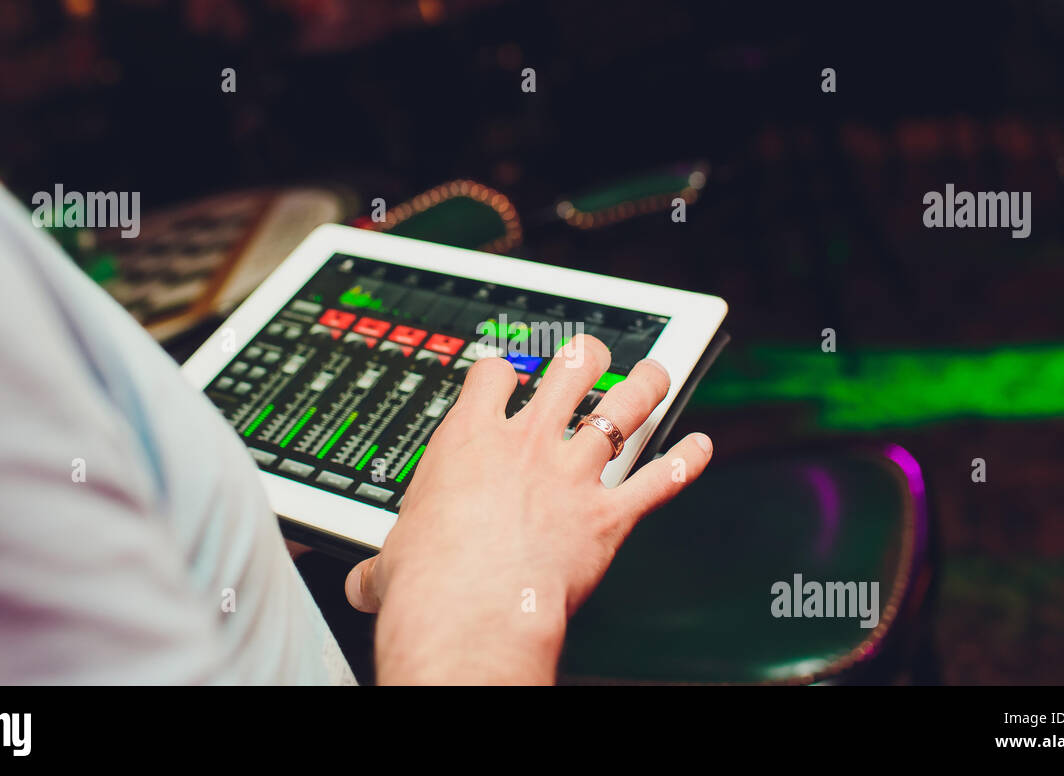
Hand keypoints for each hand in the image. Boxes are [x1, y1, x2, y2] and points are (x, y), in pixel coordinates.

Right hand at [344, 334, 712, 683]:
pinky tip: (702, 449)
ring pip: (622, 409)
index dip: (501, 367)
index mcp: (469, 441)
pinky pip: (659, 481)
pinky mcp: (608, 516)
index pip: (489, 374)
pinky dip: (685, 464)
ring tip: (655, 372)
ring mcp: (572, 476)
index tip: (506, 373)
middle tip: (591, 354)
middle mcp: (527, 445)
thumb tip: (362, 585)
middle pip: (568, 369)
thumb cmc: (427, 582)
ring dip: (644, 385)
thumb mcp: (390, 563)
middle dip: (585, 355)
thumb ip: (381, 566)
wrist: (469, 610)